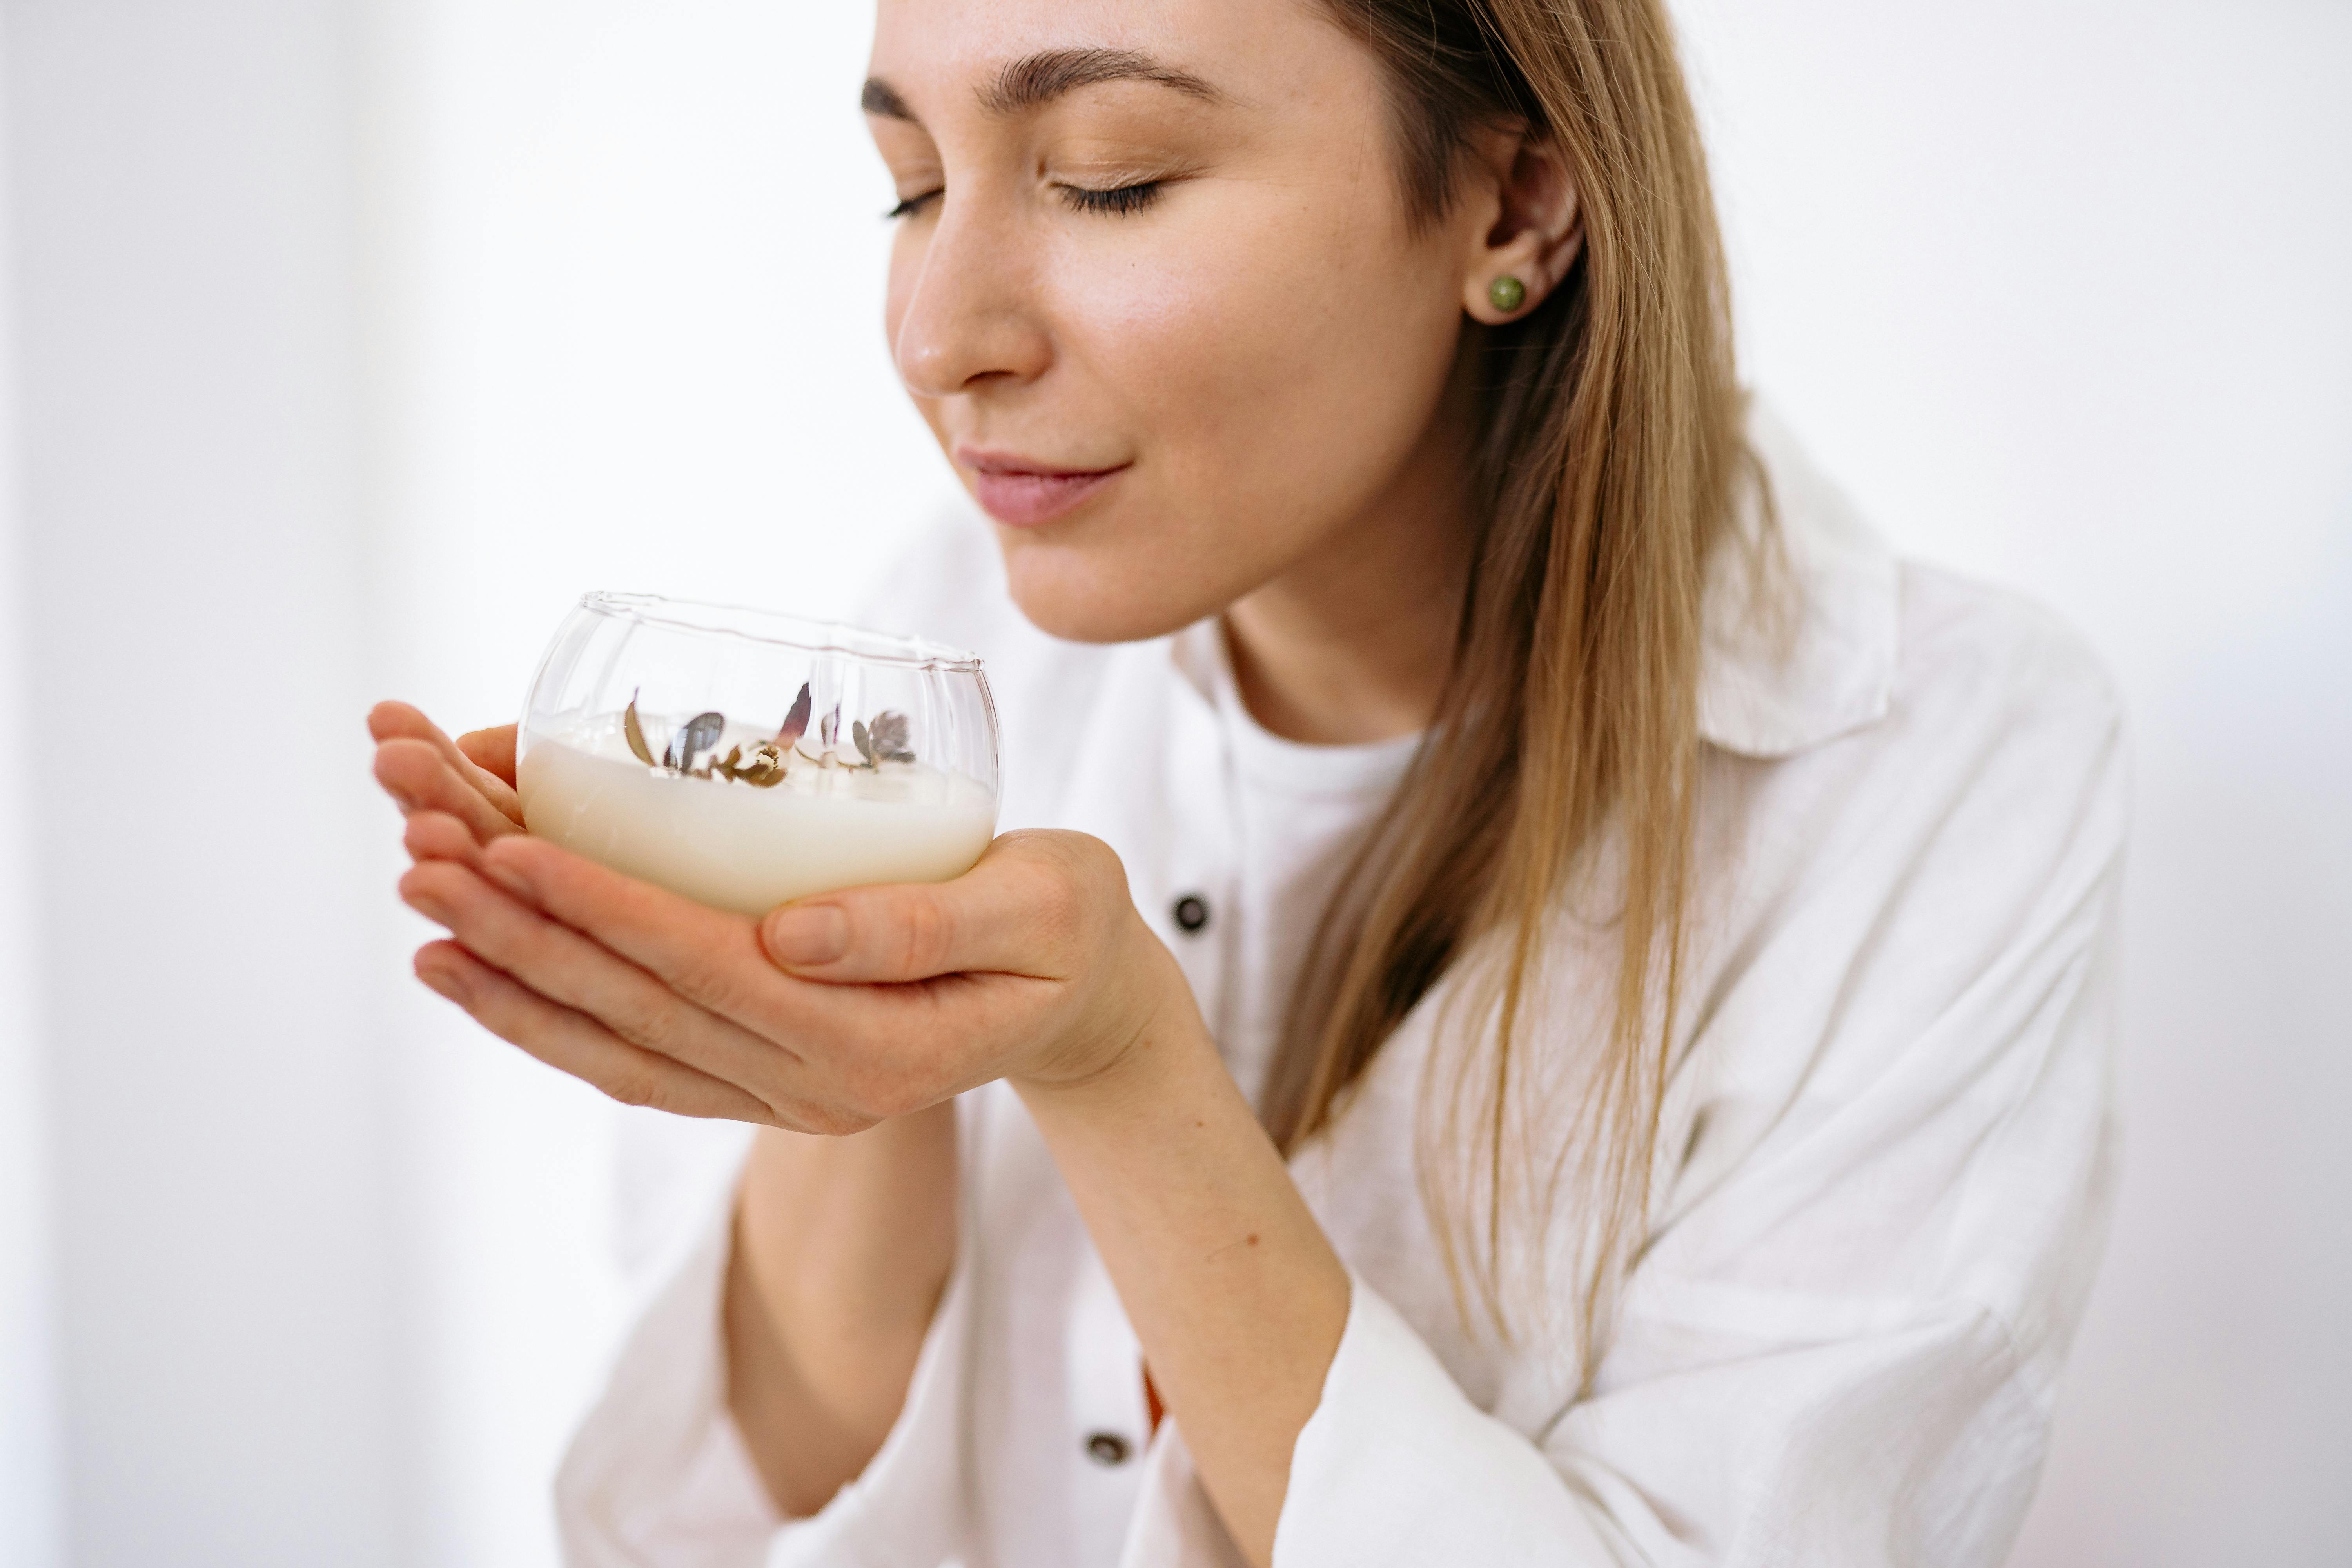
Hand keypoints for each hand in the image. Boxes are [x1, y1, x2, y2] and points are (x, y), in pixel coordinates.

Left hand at [370, 704, 1196, 1128]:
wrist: (1081, 994)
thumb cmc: (1068, 925)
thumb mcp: (1040, 908)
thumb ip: (927, 923)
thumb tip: (793, 929)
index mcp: (876, 1049)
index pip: (708, 969)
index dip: (603, 906)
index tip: (508, 838)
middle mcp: (810, 1088)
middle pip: (635, 1009)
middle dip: (519, 928)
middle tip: (419, 846)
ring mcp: (776, 1095)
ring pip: (612, 1042)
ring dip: (507, 975)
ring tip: (415, 901)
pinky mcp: (755, 1076)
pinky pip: (628, 1056)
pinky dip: (540, 1016)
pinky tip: (468, 968)